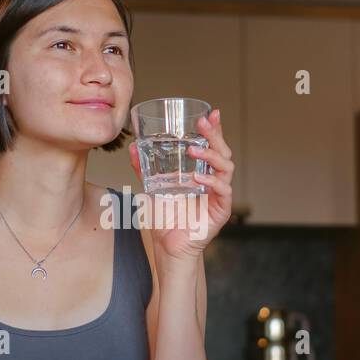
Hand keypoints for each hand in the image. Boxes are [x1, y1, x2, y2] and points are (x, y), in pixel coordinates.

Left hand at [128, 108, 234, 267]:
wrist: (168, 247)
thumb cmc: (166, 219)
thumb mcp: (153, 188)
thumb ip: (144, 169)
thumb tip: (133, 148)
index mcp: (203, 173)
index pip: (213, 147)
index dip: (215, 130)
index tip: (211, 113)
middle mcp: (215, 182)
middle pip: (223, 152)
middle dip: (216, 135)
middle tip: (203, 123)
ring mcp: (220, 196)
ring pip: (226, 168)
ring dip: (211, 156)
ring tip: (194, 150)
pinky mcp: (221, 211)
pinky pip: (223, 191)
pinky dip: (212, 182)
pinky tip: (199, 178)